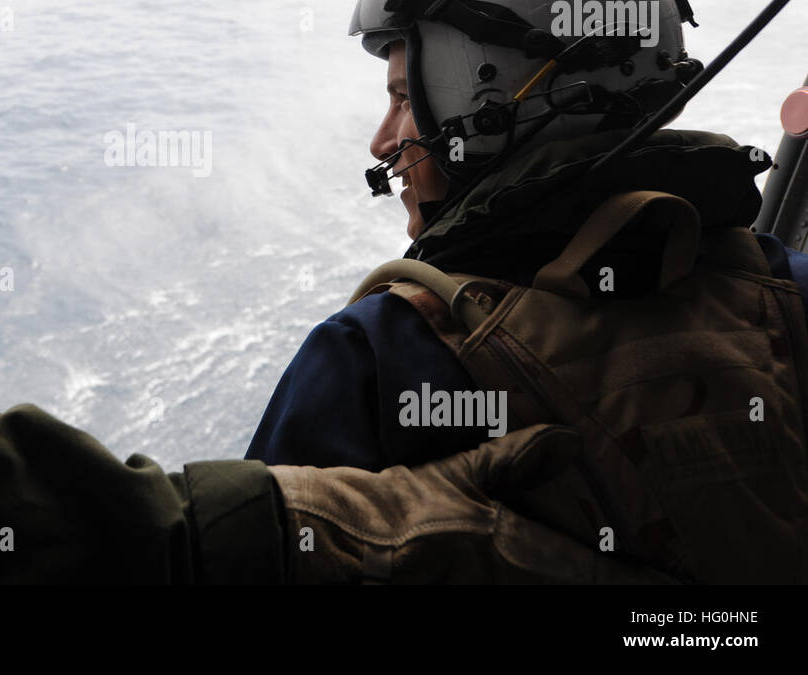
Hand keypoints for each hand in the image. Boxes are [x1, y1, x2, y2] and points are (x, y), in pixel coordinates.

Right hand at [270, 424, 674, 583]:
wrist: (358, 538)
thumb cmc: (411, 505)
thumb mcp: (466, 471)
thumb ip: (519, 457)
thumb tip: (570, 440)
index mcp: (519, 554)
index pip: (597, 576)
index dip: (641, 584)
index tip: (681, 587)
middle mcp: (516, 584)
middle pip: (584, 593)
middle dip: (622, 589)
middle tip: (661, 587)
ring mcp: (495, 596)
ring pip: (559, 598)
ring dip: (588, 585)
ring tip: (624, 582)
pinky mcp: (477, 596)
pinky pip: (528, 599)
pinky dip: (555, 586)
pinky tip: (558, 579)